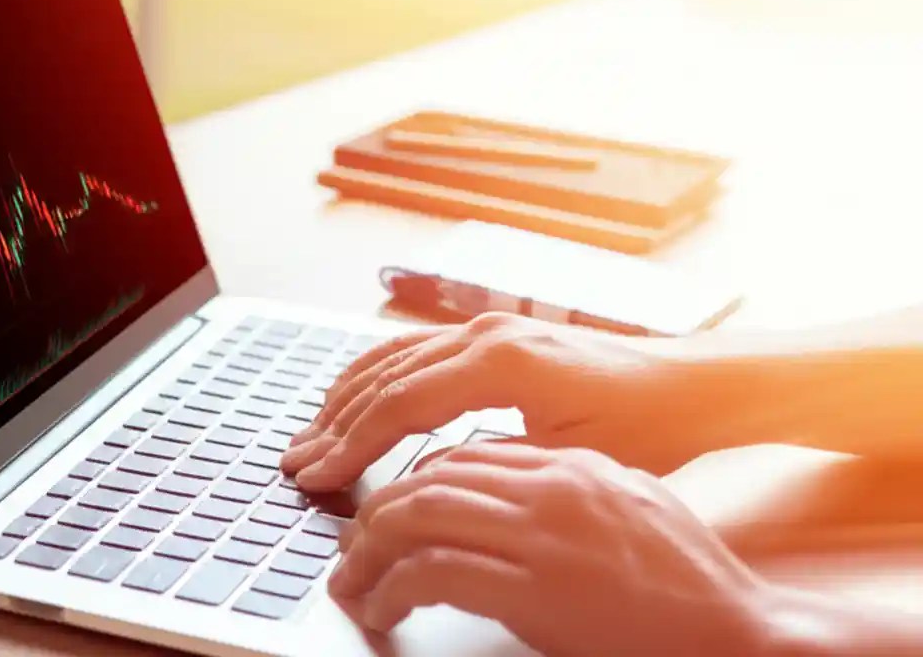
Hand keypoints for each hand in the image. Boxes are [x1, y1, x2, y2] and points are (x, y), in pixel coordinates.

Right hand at [283, 312, 700, 491]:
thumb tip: (424, 482)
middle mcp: (487, 332)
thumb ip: (494, 461)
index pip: (402, 403)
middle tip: (297, 465)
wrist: (693, 385)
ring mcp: (487, 326)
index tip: (318, 478)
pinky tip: (355, 401)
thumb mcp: (571, 459)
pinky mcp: (492, 334)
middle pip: (385, 376)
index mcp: (504, 361)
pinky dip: (375, 378)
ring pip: (392, 357)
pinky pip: (414, 350)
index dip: (353, 444)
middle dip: (335, 423)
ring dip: (346, 398)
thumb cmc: (648, 425)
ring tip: (311, 437)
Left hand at [330, 444, 768, 656]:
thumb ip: (563, 487)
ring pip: (417, 514)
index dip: (411, 483)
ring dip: (369, 549)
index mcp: (570, 464)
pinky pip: (434, 572)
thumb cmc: (689, 579)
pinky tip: (381, 606)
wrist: (737, 631)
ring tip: (351, 578)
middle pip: (429, 477)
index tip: (387, 512)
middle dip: (375, 513)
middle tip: (351, 546)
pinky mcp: (534, 589)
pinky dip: (392, 587)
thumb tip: (498, 487)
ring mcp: (542, 534)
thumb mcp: (627, 504)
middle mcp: (550, 486)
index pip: (463, 456)